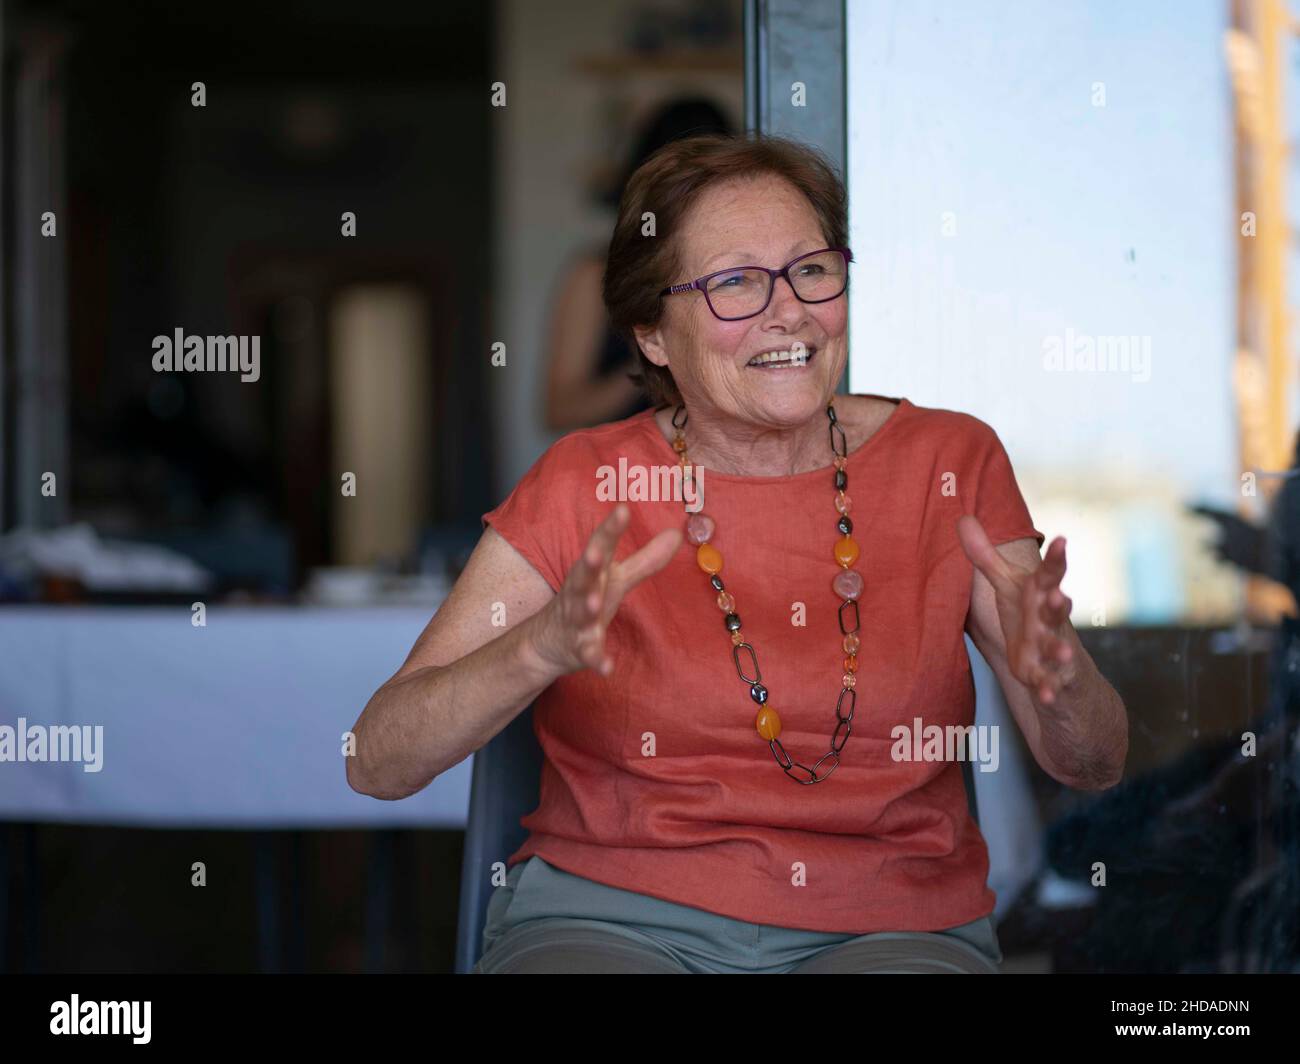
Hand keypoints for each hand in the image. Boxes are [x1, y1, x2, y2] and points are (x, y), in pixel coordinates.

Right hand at [529, 502, 682, 676]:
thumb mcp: (616, 579)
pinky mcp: (579, 649)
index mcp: (593, 572)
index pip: (600, 545)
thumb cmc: (588, 601)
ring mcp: (578, 621)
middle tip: (593, 553)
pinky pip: (588, 655)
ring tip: (595, 603)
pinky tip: (607, 667)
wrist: (548, 642)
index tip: (622, 508)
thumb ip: (646, 559)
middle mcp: (582, 593)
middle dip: (587, 564)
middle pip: (583, 576)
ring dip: (588, 608)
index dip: (610, 528)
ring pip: (582, 614)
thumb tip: (678, 533)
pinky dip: (597, 660)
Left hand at [957, 515, 1074, 704]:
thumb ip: (986, 556)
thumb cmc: (1029, 617)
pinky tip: (1046, 694)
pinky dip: (1047, 689)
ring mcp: (1053, 651)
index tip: (1061, 539)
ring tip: (1063, 651)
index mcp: (1041, 595)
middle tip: (1060, 594)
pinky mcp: (1048, 678)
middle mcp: (1052, 621)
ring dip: (1060, 650)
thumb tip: (963, 517)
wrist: (1055, 666)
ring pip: (1058, 649)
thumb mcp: (1007, 587)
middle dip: (1060, 604)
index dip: (1057, 558)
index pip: (1051, 574)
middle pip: (1058, 610)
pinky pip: (1048, 685)